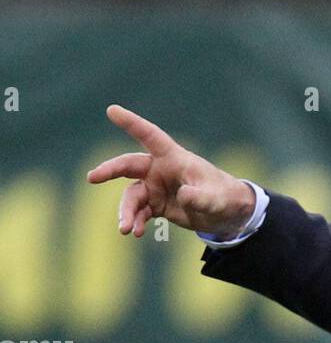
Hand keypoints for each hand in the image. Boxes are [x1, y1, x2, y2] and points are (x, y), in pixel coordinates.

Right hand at [86, 104, 256, 238]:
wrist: (227, 215)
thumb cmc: (223, 196)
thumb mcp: (215, 198)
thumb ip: (200, 197)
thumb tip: (183, 196)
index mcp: (173, 157)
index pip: (149, 135)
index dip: (131, 123)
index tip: (111, 110)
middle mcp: (160, 169)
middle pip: (129, 165)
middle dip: (110, 170)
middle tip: (92, 178)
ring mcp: (156, 187)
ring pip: (132, 196)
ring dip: (126, 211)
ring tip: (126, 229)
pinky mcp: (156, 205)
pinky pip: (139, 212)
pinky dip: (135, 221)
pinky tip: (136, 232)